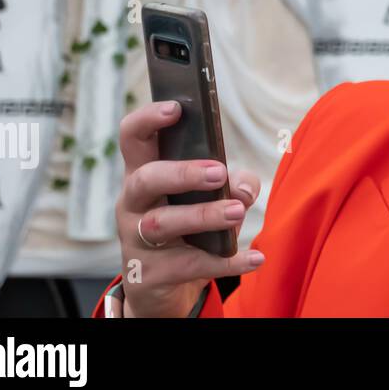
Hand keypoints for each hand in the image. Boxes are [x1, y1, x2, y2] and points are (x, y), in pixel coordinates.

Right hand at [116, 101, 264, 316]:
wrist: (166, 281)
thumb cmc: (189, 222)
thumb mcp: (211, 196)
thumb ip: (234, 183)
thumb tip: (243, 192)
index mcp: (144, 172)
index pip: (133, 137)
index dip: (148, 119)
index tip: (176, 108)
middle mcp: (134, 203)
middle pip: (146, 179)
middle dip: (182, 173)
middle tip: (218, 172)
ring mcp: (137, 240)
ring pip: (163, 223)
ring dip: (204, 215)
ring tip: (237, 211)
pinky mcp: (151, 273)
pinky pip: (189, 265)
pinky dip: (226, 262)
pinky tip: (254, 257)